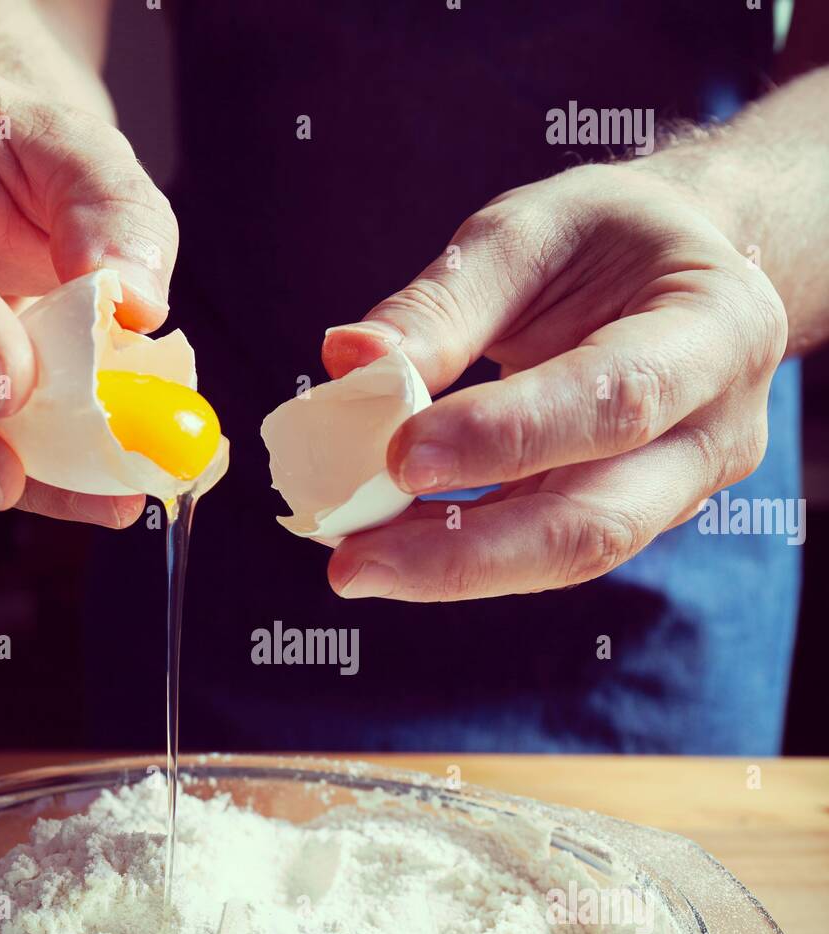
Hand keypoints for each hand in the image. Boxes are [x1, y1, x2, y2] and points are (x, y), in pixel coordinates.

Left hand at [323, 162, 787, 599]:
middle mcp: (716, 433)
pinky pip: (540, 554)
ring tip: (354, 561)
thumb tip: (349, 359)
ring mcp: (680, 494)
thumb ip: (446, 302)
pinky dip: (456, 555)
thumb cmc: (610, 242)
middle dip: (464, 553)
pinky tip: (387, 547)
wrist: (681, 273)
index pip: (616, 401)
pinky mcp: (629, 523)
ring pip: (565, 558)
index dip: (506, 437)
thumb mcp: (533, 230)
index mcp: (719, 330)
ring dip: (448, 567)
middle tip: (353, 562)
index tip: (400, 454)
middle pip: (595, 524)